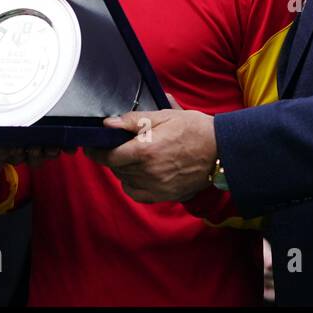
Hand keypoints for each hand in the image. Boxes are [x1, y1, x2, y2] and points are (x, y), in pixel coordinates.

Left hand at [86, 105, 216, 202]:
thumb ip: (133, 121)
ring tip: (133, 156)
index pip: (108, 156)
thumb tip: (108, 123)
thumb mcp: (164, 116)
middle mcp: (148, 172)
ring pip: (125, 180)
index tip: (91, 146)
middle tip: (117, 145)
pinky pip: (136, 193)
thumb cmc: (194, 129)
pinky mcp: (164, 196)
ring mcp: (156, 187)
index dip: (96, 151)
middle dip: (112, 156)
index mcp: (145, 150)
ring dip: (123, 169)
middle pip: (115, 168)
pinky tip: (139, 172)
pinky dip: (132, 183)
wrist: (221, 150)